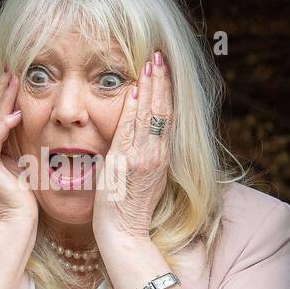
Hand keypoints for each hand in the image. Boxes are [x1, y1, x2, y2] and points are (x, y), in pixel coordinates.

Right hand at [0, 64, 37, 227]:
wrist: (19, 217)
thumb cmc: (23, 191)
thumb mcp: (19, 158)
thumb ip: (14, 139)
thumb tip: (20, 116)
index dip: (1, 94)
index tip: (12, 74)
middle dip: (2, 90)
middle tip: (12, 68)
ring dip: (4, 99)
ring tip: (15, 80)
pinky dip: (4, 126)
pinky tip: (16, 113)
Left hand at [94, 49, 172, 243]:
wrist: (124, 233)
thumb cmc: (126, 208)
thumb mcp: (140, 177)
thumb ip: (138, 154)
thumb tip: (132, 136)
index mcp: (160, 157)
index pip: (165, 116)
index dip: (165, 91)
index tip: (162, 69)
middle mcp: (156, 154)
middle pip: (162, 110)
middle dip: (161, 81)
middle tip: (159, 55)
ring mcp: (144, 158)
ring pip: (151, 115)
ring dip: (151, 86)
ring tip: (150, 62)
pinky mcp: (129, 163)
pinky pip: (132, 130)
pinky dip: (135, 108)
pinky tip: (135, 89)